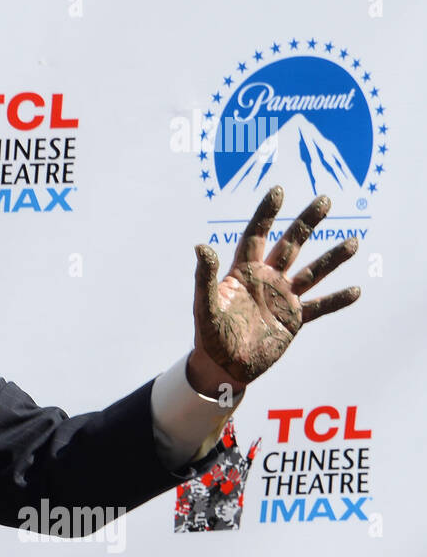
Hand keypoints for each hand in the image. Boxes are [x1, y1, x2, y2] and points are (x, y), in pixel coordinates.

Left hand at [191, 185, 359, 388]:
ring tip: (353, 241)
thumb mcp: (205, 305)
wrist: (223, 366)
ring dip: (332, 258)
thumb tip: (201, 247)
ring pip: (311, 273)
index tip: (278, 191)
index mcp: (244, 272)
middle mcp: (266, 280)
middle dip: (306, 222)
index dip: (266, 213)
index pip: (256, 235)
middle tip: (325, 200)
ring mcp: (283, 298)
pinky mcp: (294, 320)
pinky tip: (355, 290)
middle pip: (290, 244)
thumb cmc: (209, 335)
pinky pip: (319, 307)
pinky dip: (336, 300)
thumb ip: (206, 277)